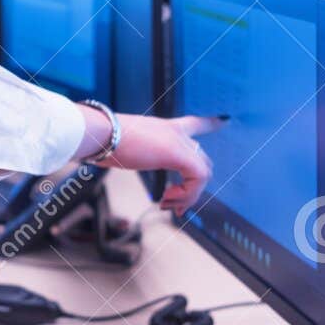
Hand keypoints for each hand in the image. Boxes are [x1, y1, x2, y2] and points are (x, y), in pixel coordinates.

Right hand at [99, 114, 218, 216]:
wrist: (98, 133)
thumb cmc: (101, 140)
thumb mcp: (121, 148)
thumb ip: (127, 152)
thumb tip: (104, 157)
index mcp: (163, 127)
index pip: (194, 123)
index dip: (211, 123)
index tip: (225, 121)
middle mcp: (175, 131)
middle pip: (202, 159)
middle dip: (192, 187)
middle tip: (170, 202)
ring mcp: (178, 141)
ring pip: (202, 172)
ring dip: (187, 195)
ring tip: (167, 203)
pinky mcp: (178, 152)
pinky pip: (197, 178)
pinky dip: (187, 195)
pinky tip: (168, 199)